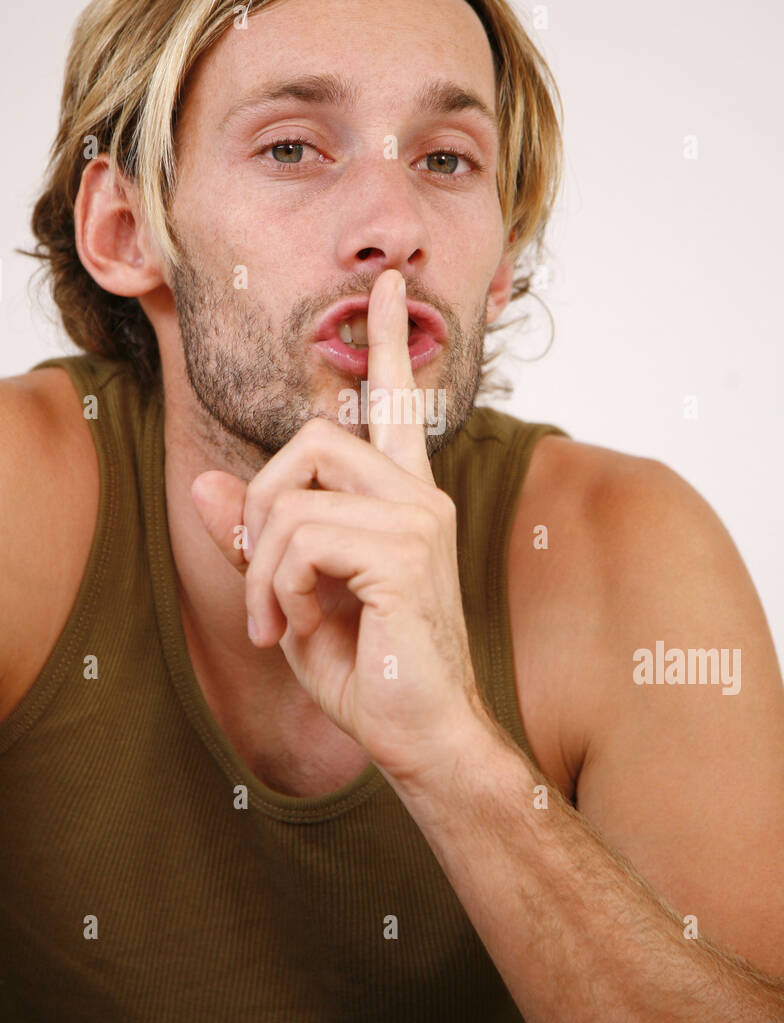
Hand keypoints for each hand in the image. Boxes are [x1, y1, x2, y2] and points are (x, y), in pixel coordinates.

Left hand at [190, 269, 485, 785]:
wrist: (421, 736)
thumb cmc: (372, 669)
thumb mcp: (295, 595)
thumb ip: (256, 535)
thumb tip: (204, 481)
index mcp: (404, 499)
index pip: (398, 402)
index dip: (388, 340)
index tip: (387, 286)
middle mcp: (417, 497)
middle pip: (313, 437)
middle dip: (261, 503)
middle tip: (260, 576)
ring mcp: (417, 520)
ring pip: (295, 494)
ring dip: (262, 562)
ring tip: (275, 619)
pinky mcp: (403, 552)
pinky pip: (300, 535)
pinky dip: (274, 583)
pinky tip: (293, 626)